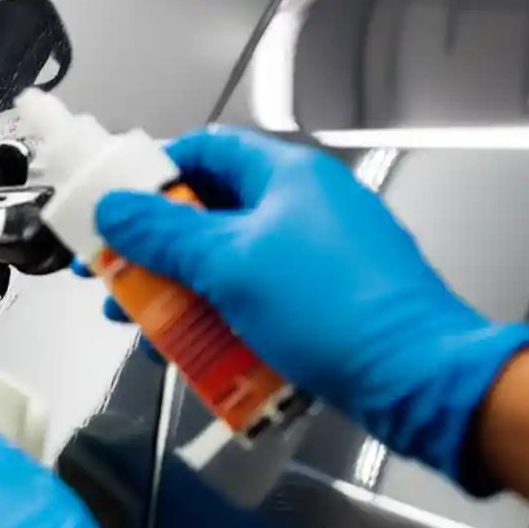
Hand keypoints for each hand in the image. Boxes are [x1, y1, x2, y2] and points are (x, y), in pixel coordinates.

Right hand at [94, 126, 528, 491]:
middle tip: (114, 277)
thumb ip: (163, 234)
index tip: (112, 207)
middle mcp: (301, 207)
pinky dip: (217, 323)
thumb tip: (113, 209)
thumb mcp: (229, 264)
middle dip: (153, 251)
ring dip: (179, 295)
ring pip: (225, 264)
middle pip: (206, 214)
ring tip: (146, 329)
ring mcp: (313, 256)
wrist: (416, 378)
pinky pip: (252, 302)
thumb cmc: (334, 309)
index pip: (203, 150)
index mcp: (285, 175)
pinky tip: (193, 354)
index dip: (150, 175)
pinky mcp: (320, 302)